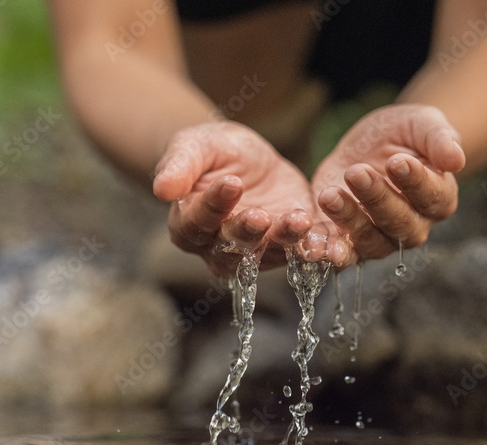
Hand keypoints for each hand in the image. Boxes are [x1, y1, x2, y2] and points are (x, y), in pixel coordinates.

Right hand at [153, 121, 347, 274]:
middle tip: (261, 215)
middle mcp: (218, 248)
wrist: (243, 157)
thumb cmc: (209, 151)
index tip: (229, 183)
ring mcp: (254, 252)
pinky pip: (299, 252)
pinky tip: (325, 240)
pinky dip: (312, 247)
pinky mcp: (286, 245)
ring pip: (267, 254)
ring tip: (298, 220)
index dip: (212, 205)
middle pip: (231, 248)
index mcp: (188, 226)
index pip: (197, 222)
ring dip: (284, 240)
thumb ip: (179, 167)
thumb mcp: (192, 147)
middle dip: (247, 232)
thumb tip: (161, 189)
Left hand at [311, 104, 465, 264]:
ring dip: (347, 219)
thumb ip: (440, 139)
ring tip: (329, 194)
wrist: (369, 146)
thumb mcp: (422, 124)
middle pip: (399, 223)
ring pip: (367, 239)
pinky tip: (312, 242)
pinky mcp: (347, 241)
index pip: (431, 196)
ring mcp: (380, 239)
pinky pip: (340, 253)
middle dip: (376, 198)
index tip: (397, 161)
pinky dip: (326, 250)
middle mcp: (412, 227)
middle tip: (357, 172)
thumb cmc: (403, 135)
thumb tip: (457, 160)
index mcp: (438, 199)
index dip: (415, 182)